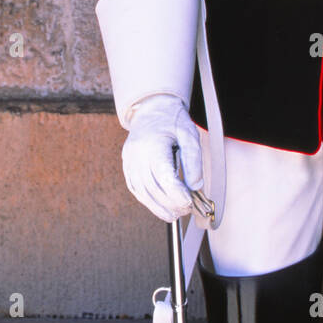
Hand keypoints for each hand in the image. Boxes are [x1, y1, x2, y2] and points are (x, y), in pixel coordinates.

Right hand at [120, 94, 204, 222]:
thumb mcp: (189, 134)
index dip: (176, 193)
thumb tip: (195, 186)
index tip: (190, 201)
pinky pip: (136, 189)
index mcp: (152, 143)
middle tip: (187, 209)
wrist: (152, 109)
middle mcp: (136, 154)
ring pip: (142, 192)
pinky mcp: (127, 166)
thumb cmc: (173, 121)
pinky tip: (161, 207)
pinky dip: (148, 201)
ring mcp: (129, 161)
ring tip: (176, 214)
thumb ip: (193, 159)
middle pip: (152, 187)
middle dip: (171, 203)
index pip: (163, 175)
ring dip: (159, 207)